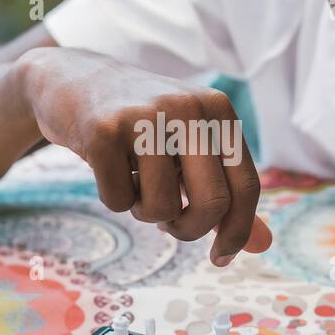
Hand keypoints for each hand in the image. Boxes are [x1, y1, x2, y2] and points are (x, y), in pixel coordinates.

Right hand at [17, 47, 271, 265]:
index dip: (238, 230)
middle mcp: (188, 107)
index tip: (221, 256)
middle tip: (170, 226)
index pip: (246, 185)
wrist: (73, 79)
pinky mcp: (103, 130)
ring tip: (135, 182)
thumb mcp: (190, 149)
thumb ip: (227, 193)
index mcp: (218, 110)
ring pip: (162, 207)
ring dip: (146, 212)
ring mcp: (145, 116)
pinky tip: (108, 168)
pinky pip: (118, 200)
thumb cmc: (141, 124)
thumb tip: (262, 245)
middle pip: (212, 202)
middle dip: (190, 229)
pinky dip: (114, 198)